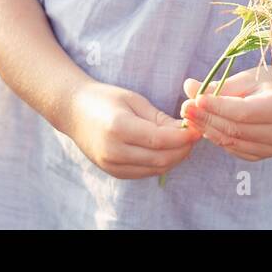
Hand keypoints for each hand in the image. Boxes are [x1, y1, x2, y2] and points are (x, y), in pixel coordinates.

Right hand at [68, 81, 203, 179]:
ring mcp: (112, 164)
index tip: (198, 128)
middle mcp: (114, 150)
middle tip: (194, 136)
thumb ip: (158, 118)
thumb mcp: (133, 100)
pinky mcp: (114, 172)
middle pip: (161, 158)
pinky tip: (166, 150)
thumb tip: (185, 129)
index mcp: (119, 127)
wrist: (72, 111)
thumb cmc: (103, 98)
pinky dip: (160, 163)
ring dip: (174, 158)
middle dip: (183, 149)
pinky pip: (145, 172)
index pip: (161, 140)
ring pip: (155, 169)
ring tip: (183, 142)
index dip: (184, 137)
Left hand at [179, 63, 271, 161]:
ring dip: (207, 130)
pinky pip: (234, 149)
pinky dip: (217, 138)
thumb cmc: (263, 83)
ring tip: (189, 116)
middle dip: (206, 119)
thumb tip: (188, 86)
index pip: (242, 112)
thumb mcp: (244, 79)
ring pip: (231, 142)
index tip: (195, 100)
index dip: (217, 107)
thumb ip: (218, 86)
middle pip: (235, 130)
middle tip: (185, 108)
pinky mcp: (263, 155)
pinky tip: (204, 126)